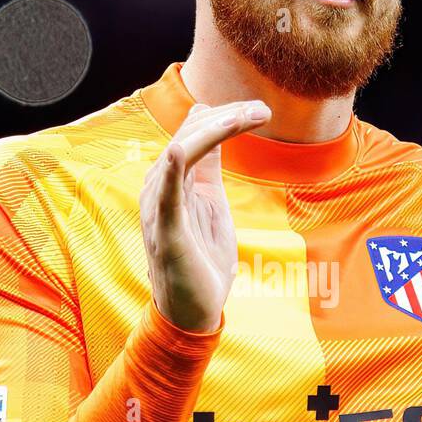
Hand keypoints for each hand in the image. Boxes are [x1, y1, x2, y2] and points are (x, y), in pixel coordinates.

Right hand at [139, 98, 270, 332]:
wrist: (193, 311)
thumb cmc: (201, 260)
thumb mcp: (210, 204)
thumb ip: (208, 168)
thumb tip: (211, 124)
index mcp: (174, 182)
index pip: (194, 134)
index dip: (224, 116)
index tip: (258, 110)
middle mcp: (161, 190)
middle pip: (189, 138)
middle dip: (225, 118)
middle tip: (261, 110)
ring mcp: (159, 210)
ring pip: (179, 157)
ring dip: (211, 133)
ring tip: (241, 118)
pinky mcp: (165, 234)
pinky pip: (165, 198)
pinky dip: (172, 171)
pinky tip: (182, 150)